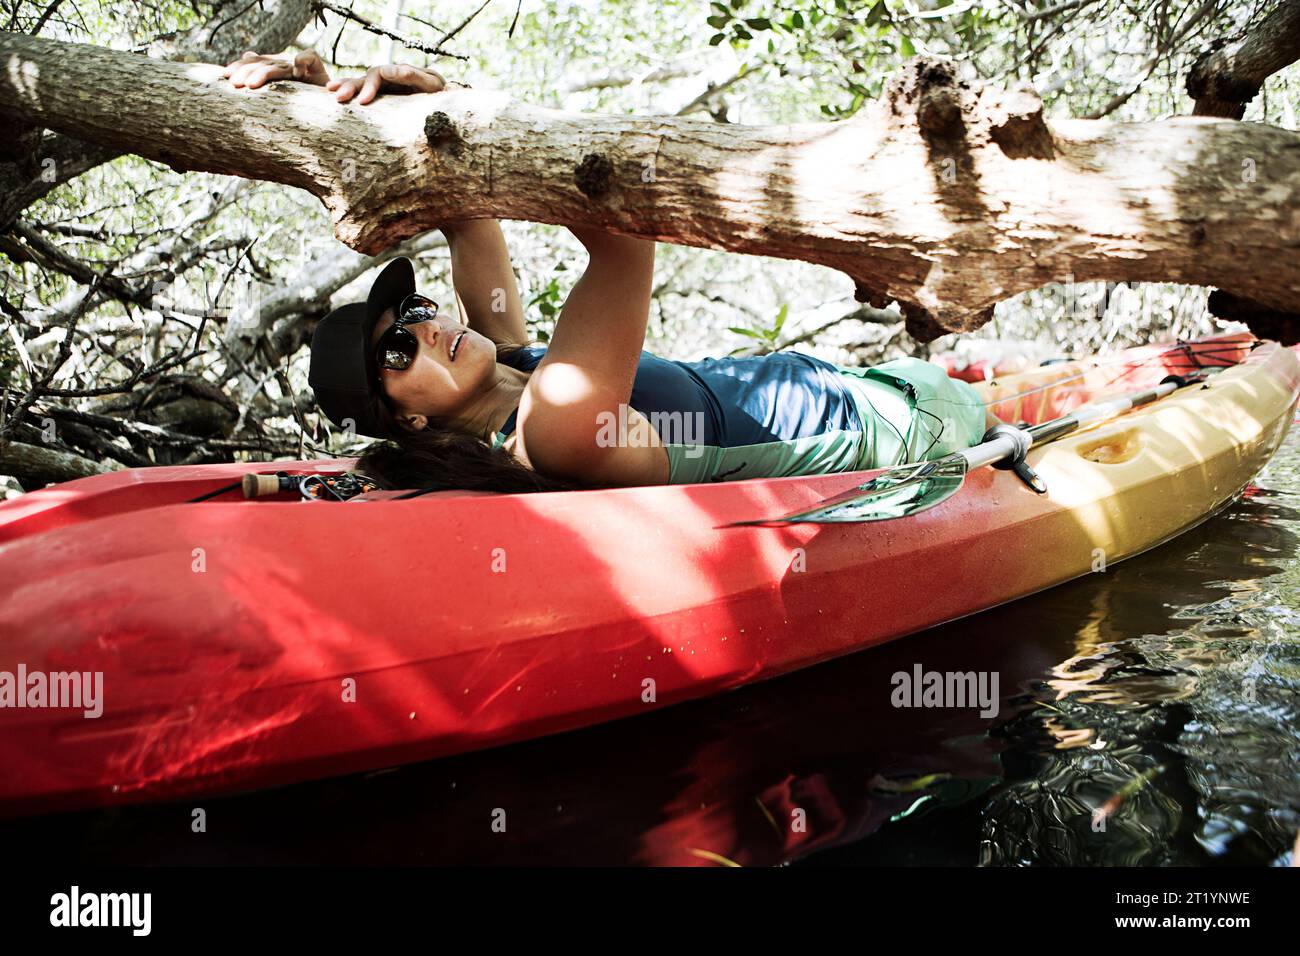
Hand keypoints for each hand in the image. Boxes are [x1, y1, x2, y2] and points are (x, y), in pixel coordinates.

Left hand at [223, 50, 329, 89]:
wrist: (330, 99)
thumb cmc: (305, 97)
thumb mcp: (283, 89)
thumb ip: (265, 72)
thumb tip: (246, 53)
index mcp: (274, 66)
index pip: (254, 62)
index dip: (240, 67)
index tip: (226, 77)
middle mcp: (285, 63)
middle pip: (263, 63)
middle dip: (247, 73)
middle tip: (235, 84)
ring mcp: (299, 65)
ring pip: (279, 65)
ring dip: (265, 73)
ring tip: (252, 85)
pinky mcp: (316, 65)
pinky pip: (309, 57)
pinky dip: (302, 62)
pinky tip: (297, 73)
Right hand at [327, 64, 456, 104]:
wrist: (441, 101)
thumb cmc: (437, 94)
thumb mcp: (431, 85)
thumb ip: (415, 76)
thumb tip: (395, 69)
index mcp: (399, 72)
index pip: (380, 74)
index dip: (370, 86)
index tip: (363, 101)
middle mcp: (389, 77)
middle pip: (366, 77)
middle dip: (352, 87)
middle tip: (340, 98)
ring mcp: (383, 87)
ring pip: (360, 83)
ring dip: (346, 87)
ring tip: (332, 93)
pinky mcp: (380, 97)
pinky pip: (361, 92)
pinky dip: (347, 92)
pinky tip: (332, 94)